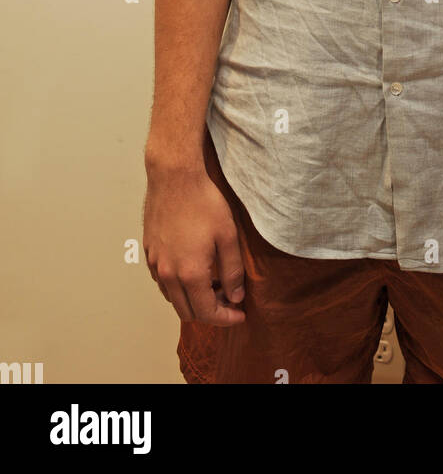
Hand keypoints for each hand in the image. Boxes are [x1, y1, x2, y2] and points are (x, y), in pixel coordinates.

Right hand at [143, 161, 246, 326]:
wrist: (174, 177)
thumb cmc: (204, 202)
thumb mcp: (228, 237)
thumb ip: (232, 272)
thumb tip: (235, 297)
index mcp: (190, 274)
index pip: (207, 312)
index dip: (226, 318)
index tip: (240, 314)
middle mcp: (168, 275)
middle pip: (188, 312)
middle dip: (210, 312)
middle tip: (229, 299)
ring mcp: (154, 264)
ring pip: (173, 299)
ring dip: (193, 299)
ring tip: (213, 282)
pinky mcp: (148, 253)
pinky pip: (162, 282)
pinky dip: (178, 286)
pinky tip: (193, 269)